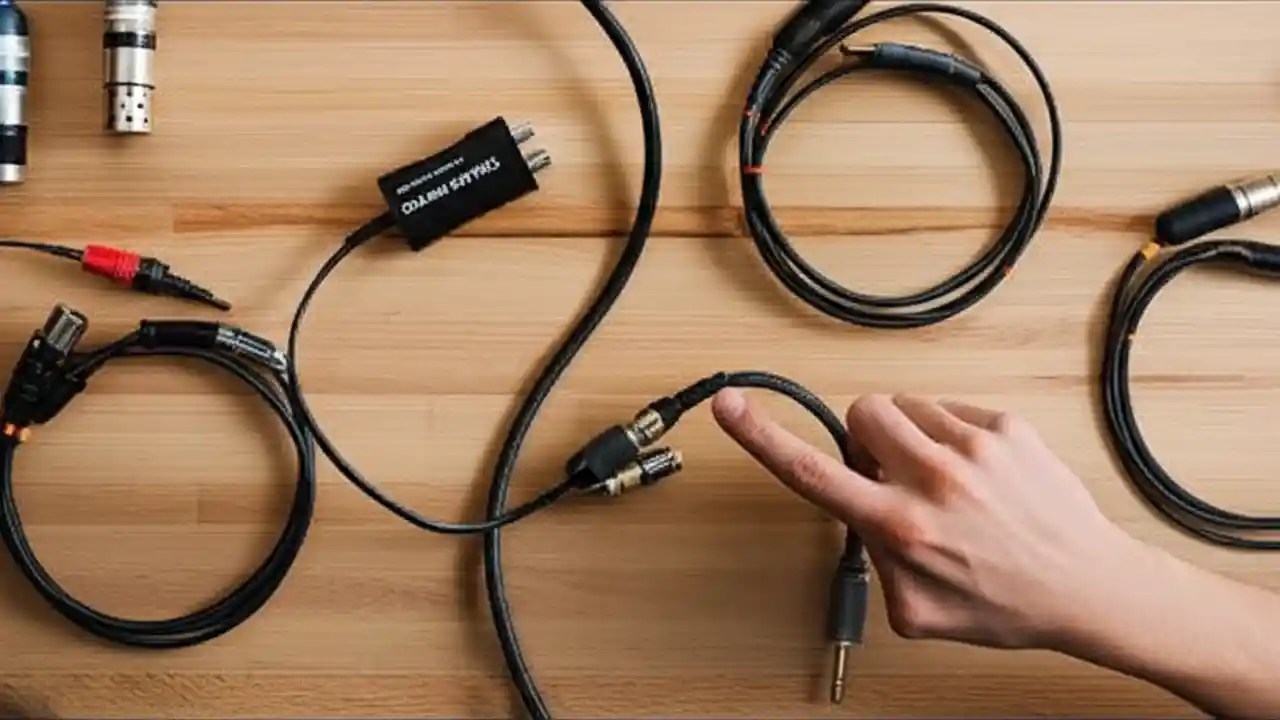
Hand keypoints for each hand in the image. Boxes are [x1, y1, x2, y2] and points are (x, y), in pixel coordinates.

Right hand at [711, 390, 1134, 650]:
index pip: (812, 473)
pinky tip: (975, 474)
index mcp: (901, 527)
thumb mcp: (916, 609)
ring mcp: (974, 447)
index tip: (729, 405)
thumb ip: (873, 559)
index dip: (760, 436)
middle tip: (889, 472)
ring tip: (941, 479)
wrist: (1086, 585)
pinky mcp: (1007, 428)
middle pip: (862, 412)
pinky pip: (950, 408)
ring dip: (909, 436)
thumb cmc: (1005, 602)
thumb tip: (861, 512)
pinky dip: (951, 434)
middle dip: (864, 436)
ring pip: (905, 406)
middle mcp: (934, 479)